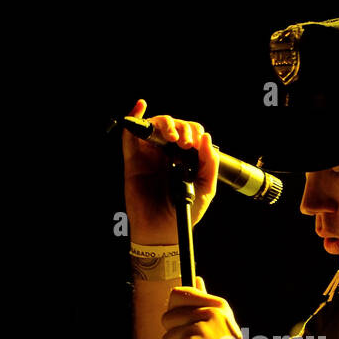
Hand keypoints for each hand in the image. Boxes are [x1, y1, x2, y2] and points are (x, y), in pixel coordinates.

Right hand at [122, 98, 220, 238]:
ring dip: (164, 123)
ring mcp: (149, 156)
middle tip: (185, 142)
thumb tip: (206, 138)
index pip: (189, 134)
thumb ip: (209, 164)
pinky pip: (130, 136)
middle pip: (172, 126)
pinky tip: (141, 106)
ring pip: (154, 127)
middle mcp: (167, 154)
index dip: (193, 132)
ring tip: (172, 135)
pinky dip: (134, 117)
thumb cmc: (183, 213)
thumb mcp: (206, 188)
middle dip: (181, 127)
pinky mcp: (133, 160)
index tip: (195, 144)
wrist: (162, 232)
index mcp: (185, 159)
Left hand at [160, 276, 251, 338]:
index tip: (186, 325)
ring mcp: (199, 330)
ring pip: (167, 337)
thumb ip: (206, 301)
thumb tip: (197, 279)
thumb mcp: (222, 324)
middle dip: (175, 334)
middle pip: (167, 317)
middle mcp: (209, 314)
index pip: (177, 294)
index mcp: (217, 305)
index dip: (176, 311)